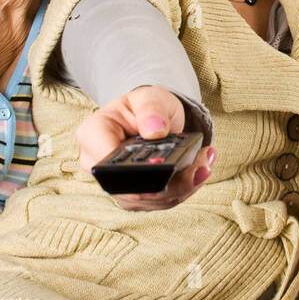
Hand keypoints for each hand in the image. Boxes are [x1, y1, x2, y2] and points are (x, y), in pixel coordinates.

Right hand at [76, 84, 214, 211]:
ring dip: (182, 188)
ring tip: (205, 166)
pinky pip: (159, 201)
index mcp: (93, 135)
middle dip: (169, 184)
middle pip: (130, 189)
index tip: (165, 172)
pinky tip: (199, 173)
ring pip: (149, 200)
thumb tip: (155, 131)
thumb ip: (151, 109)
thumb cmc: (145, 106)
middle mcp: (99, 165)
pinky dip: (183, 190)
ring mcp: (115, 184)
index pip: (106, 163)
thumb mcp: (149, 97)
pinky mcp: (135, 196)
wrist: (152, 118)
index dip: (133, 174)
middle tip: (201, 168)